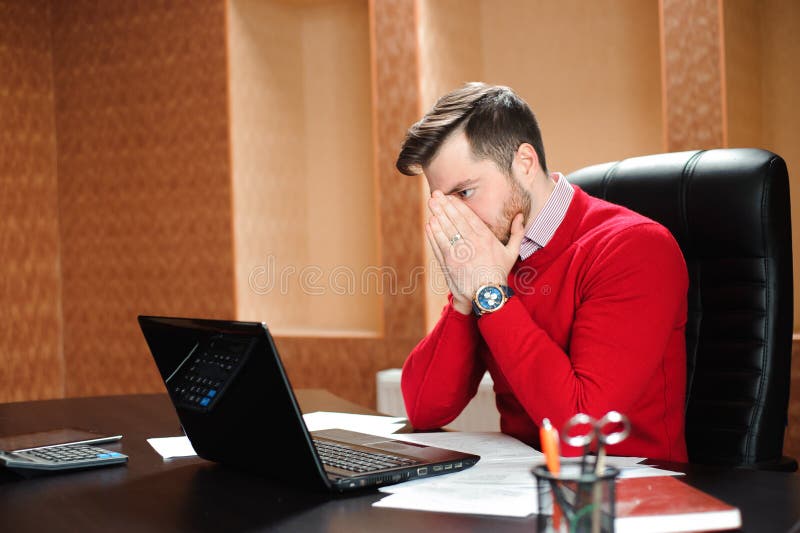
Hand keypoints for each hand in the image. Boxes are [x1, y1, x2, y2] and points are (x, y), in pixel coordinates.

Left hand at [425, 191, 524, 313]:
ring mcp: (460, 253)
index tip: (450, 196)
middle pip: (456, 220)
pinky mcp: (450, 263)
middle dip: (445, 206)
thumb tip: (520, 215)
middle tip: (436, 194)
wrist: (487, 295)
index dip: (458, 205)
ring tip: (431, 204)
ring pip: (446, 230)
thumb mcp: (512, 252)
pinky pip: (440, 245)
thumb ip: (517, 232)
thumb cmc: (499, 273)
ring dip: (438, 216)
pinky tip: (430, 224)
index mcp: (486, 238)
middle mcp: (472, 243)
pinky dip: (434, 234)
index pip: (469, 217)